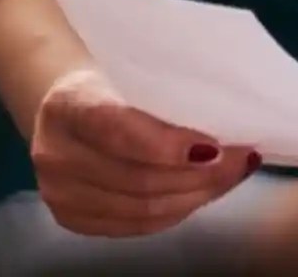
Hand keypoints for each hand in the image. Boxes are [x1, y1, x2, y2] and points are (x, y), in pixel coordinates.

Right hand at [30, 68, 259, 236]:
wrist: (67, 104)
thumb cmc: (114, 81)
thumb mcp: (133, 72)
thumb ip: (168, 93)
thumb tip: (233, 119)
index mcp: (66, 104)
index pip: (117, 130)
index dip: (168, 145)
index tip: (215, 146)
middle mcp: (54, 152)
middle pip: (137, 179)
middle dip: (200, 174)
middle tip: (242, 159)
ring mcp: (58, 191)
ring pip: (142, 209)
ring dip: (197, 195)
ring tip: (231, 175)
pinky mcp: (70, 218)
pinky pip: (136, 226)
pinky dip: (178, 211)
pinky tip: (204, 193)